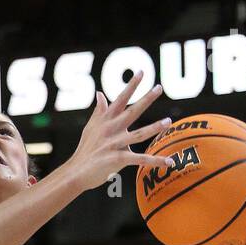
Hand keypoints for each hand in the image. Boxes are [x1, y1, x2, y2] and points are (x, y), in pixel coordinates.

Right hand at [65, 73, 173, 192]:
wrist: (76, 172)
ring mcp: (114, 144)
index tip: (142, 72)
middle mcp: (111, 129)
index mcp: (106, 120)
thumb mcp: (90, 127)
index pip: (120, 98)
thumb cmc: (85, 150)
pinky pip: (139, 160)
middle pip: (132, 111)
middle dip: (146, 99)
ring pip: (138, 134)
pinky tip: (169, 162)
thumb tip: (100, 93)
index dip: (131, 85)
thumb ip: (99, 111)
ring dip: (154, 128)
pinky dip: (155, 161)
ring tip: (168, 122)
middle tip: (159, 87)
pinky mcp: (116, 159)